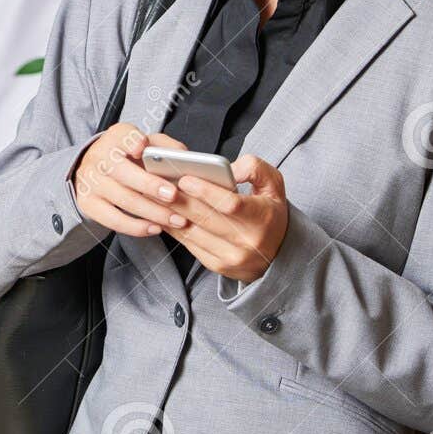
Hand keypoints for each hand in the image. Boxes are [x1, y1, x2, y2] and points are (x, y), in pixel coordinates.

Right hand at [71, 125, 193, 237]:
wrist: (95, 171)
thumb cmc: (129, 157)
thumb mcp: (147, 144)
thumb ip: (166, 147)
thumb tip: (185, 159)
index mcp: (116, 137)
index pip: (122, 135)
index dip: (132, 142)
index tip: (143, 149)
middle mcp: (99, 157)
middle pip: (123, 172)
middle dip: (150, 185)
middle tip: (173, 195)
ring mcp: (91, 182)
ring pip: (123, 199)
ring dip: (153, 212)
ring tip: (176, 219)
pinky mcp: (88, 203)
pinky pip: (113, 220)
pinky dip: (137, 227)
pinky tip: (156, 228)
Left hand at [163, 154, 289, 282]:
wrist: (278, 255)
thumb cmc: (270, 212)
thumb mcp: (273, 185)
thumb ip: (254, 168)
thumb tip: (229, 169)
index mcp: (262, 218)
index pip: (230, 204)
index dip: (206, 192)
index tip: (185, 178)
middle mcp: (247, 241)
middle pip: (206, 218)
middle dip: (179, 199)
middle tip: (158, 182)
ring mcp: (230, 256)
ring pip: (193, 232)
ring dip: (170, 213)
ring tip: (154, 195)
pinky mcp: (216, 265)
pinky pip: (189, 244)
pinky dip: (173, 227)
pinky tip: (162, 213)